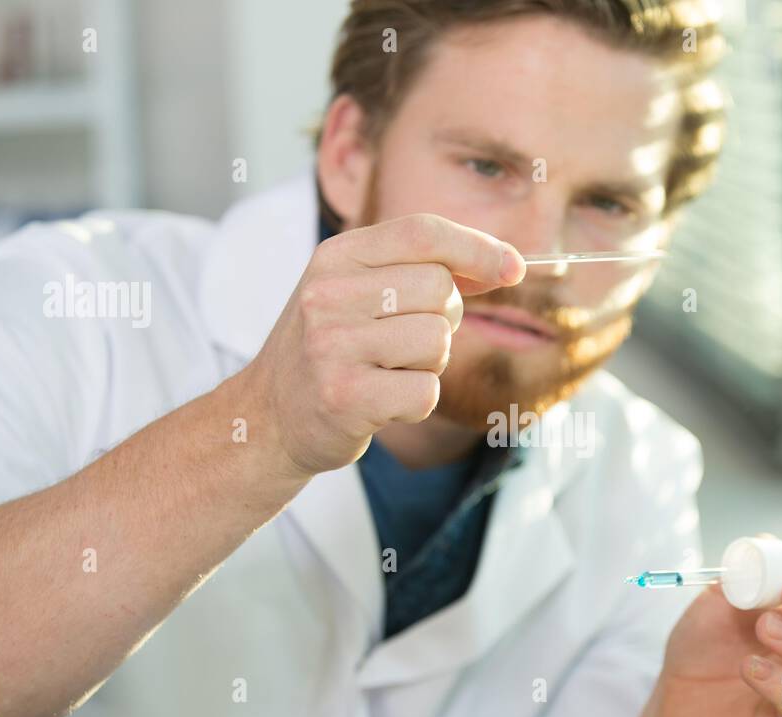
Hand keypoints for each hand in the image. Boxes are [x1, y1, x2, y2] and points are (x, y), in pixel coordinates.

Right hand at [241, 213, 524, 476]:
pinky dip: (417, 402)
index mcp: (336, 257)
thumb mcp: (359, 293)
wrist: (267, 419)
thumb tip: (506, 264)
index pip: (423, 232)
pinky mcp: (344, 396)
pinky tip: (382, 402)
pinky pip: (426, 390)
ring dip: (429, 365)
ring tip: (387, 372)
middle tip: (405, 343)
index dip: (478, 247)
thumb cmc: (330, 352)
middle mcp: (328, 294)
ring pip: (437, 341)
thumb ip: (421, 271)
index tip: (514, 268)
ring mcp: (332, 345)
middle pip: (440, 289)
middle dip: (443, 320)